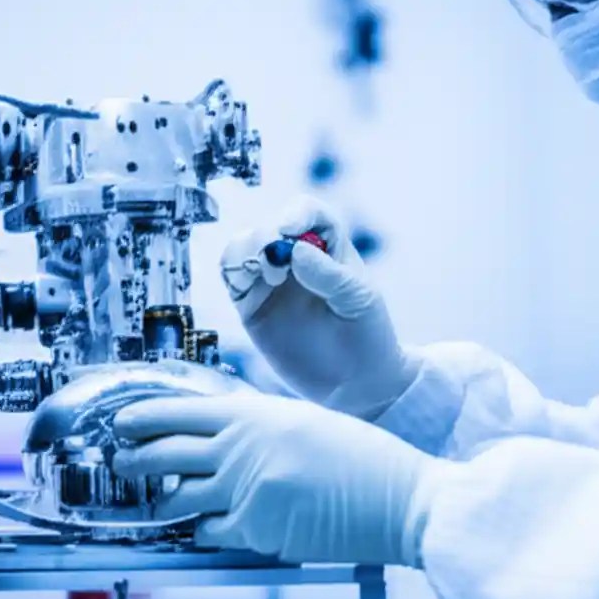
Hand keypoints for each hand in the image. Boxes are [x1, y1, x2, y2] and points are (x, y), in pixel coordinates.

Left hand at [113, 394, 450, 564]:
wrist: (401, 499)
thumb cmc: (366, 461)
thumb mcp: (309, 423)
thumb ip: (264, 427)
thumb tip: (226, 437)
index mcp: (260, 414)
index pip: (185, 411)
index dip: (146, 415)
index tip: (123, 420)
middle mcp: (246, 447)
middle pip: (168, 452)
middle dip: (135, 459)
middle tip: (119, 462)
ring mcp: (247, 489)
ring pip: (181, 496)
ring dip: (163, 501)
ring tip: (153, 502)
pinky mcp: (256, 528)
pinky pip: (210, 531)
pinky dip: (204, 531)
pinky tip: (204, 529)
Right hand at [220, 195, 418, 419]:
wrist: (355, 384)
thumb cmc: (367, 336)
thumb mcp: (358, 300)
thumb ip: (328, 274)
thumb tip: (295, 249)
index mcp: (328, 248)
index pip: (307, 213)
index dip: (296, 214)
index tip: (290, 230)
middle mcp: (296, 259)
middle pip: (268, 227)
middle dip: (266, 237)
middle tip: (276, 263)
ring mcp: (271, 282)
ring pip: (242, 248)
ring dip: (245, 251)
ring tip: (266, 275)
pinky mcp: (251, 307)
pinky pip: (231, 278)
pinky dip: (232, 272)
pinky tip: (247, 286)